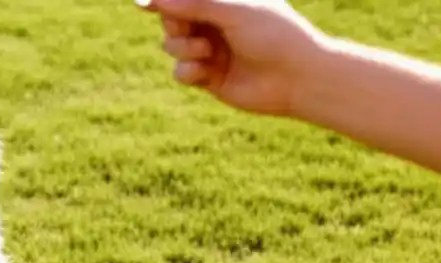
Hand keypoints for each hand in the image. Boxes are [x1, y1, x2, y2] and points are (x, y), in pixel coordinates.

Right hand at [140, 0, 328, 115]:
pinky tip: (203, 72)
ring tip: (206, 52)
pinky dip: (187, 70)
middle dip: (174, 23)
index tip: (143, 3)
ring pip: (172, 44)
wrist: (297, 78)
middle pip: (172, 18)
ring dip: (182, 47)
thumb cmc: (274, 35)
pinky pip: (180, 72)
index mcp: (225, 1)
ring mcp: (211, 50)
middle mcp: (215, 22)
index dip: (163, 1)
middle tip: (185, 28)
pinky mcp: (208, 77)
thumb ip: (195, 2)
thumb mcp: (234, 11)